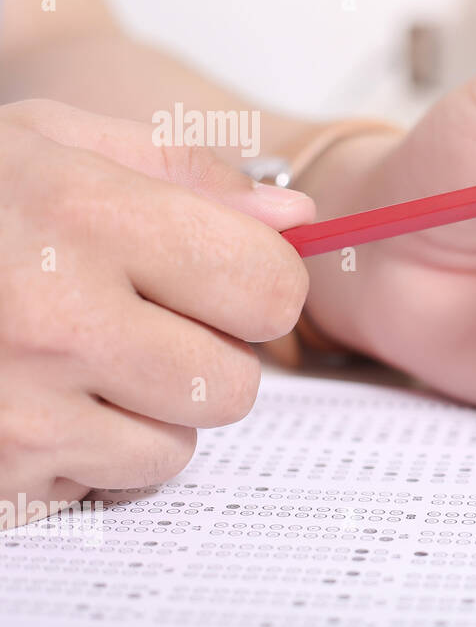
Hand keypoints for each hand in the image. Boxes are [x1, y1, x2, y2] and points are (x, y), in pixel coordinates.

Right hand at [0, 99, 313, 526]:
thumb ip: (187, 175)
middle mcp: (53, 319)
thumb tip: (297, 222)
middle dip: (206, 354)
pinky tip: (35, 398)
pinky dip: (92, 452)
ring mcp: (16, 411)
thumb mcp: (54, 142)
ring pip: (179, 446)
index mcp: (84, 217)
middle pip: (235, 384)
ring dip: (149, 409)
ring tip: (75, 356)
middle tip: (139, 318)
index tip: (225, 278)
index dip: (259, 285)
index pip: (269, 289)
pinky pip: (110, 484)